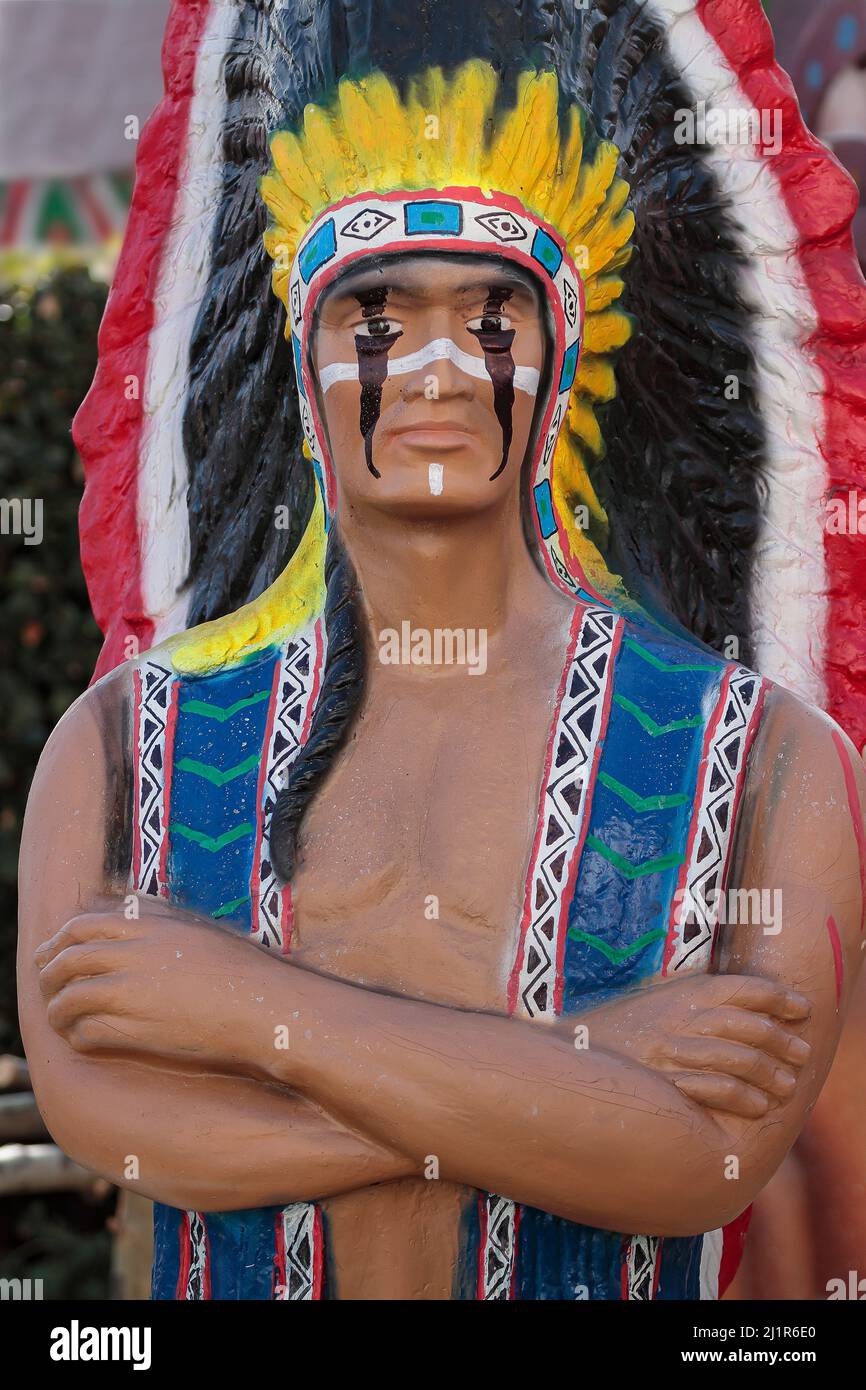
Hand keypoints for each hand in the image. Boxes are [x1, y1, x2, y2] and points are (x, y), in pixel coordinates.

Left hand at [35, 906, 282, 1074]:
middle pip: (67, 960)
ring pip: (69, 998)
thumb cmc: (238, 968)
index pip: (80, 927)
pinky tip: (83, 1038)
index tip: (51, 955)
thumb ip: (157, 920)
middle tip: (46, 988)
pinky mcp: (137, 1029)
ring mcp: (132, 992)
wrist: (261, 1005)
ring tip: (61, 1019)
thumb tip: (124, 914)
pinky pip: (87, 1031)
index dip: (57, 942)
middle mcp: (133, 954)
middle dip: (48, 976)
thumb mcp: (195, 928)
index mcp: (147, 926)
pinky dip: (76, 1036)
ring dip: (57, 1010)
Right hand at [578, 973, 811, 1118]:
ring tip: (787, 1084)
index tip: (802, 1009)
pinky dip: (742, 1097)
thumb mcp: (662, 1000)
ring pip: (737, 1058)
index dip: (780, 997)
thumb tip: (751, 1006)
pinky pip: (713, 1088)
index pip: (744, 988)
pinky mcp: (663, 1082)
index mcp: (684, 992)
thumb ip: (700, 999)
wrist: (574, 1048)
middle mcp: (681, 1018)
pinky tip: (758, 1104)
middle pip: (747, 1025)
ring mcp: (672, 1050)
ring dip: (769, 1073)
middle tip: (802, 1053)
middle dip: (782, 1040)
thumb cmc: (625, 1026)